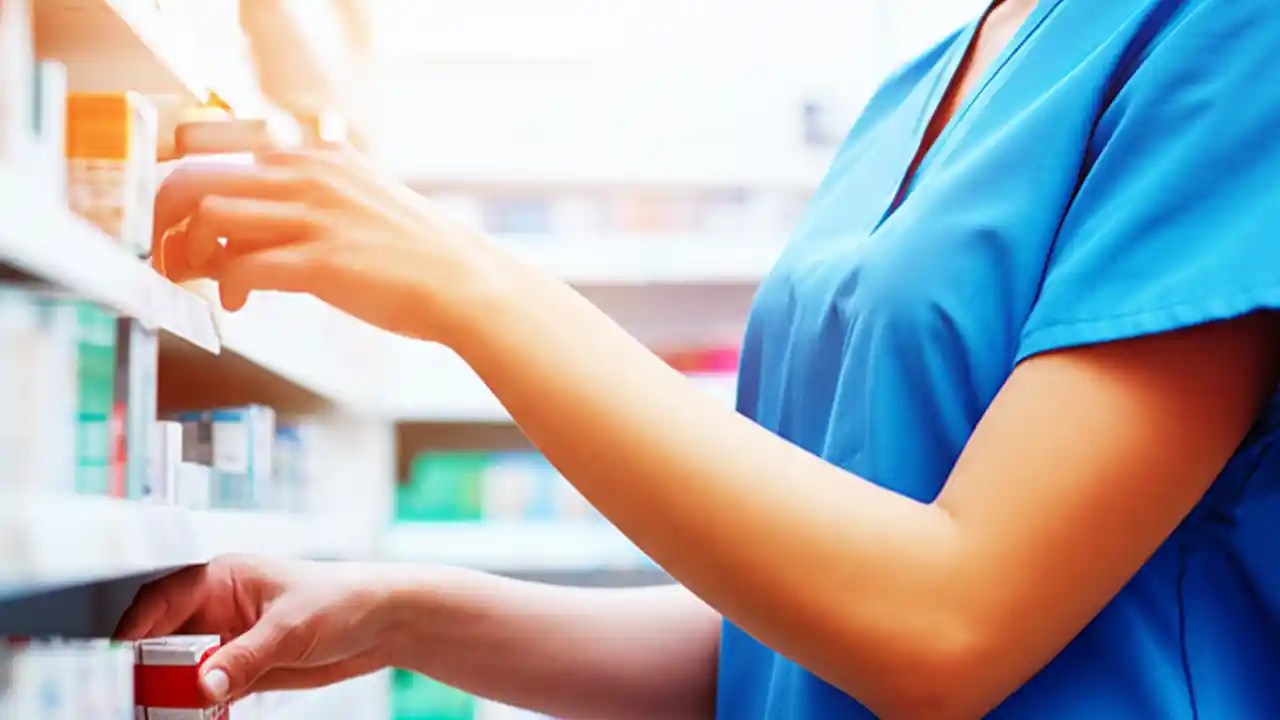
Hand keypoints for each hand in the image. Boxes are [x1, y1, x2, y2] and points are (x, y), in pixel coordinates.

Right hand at [116, 555, 404, 703]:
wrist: (382, 624)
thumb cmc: (341, 601)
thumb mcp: (290, 628)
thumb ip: (245, 657)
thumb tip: (201, 685)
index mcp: (223, 579)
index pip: (163, 598)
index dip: (136, 625)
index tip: (122, 654)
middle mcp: (219, 608)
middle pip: (163, 637)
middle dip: (147, 663)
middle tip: (138, 692)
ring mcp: (230, 640)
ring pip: (181, 667)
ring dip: (170, 689)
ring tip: (164, 708)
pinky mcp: (244, 669)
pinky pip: (207, 690)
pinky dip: (197, 705)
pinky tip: (193, 716)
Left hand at [152, 149, 508, 342]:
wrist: (464, 283)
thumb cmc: (415, 254)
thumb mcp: (362, 202)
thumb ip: (312, 200)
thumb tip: (252, 230)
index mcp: (317, 156)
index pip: (219, 152)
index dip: (185, 192)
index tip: (179, 225)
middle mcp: (309, 175)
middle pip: (196, 178)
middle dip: (165, 220)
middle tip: (168, 257)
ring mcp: (314, 216)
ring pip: (208, 216)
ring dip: (188, 254)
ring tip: (201, 282)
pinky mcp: (319, 262)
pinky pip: (241, 268)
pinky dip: (226, 289)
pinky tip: (240, 306)